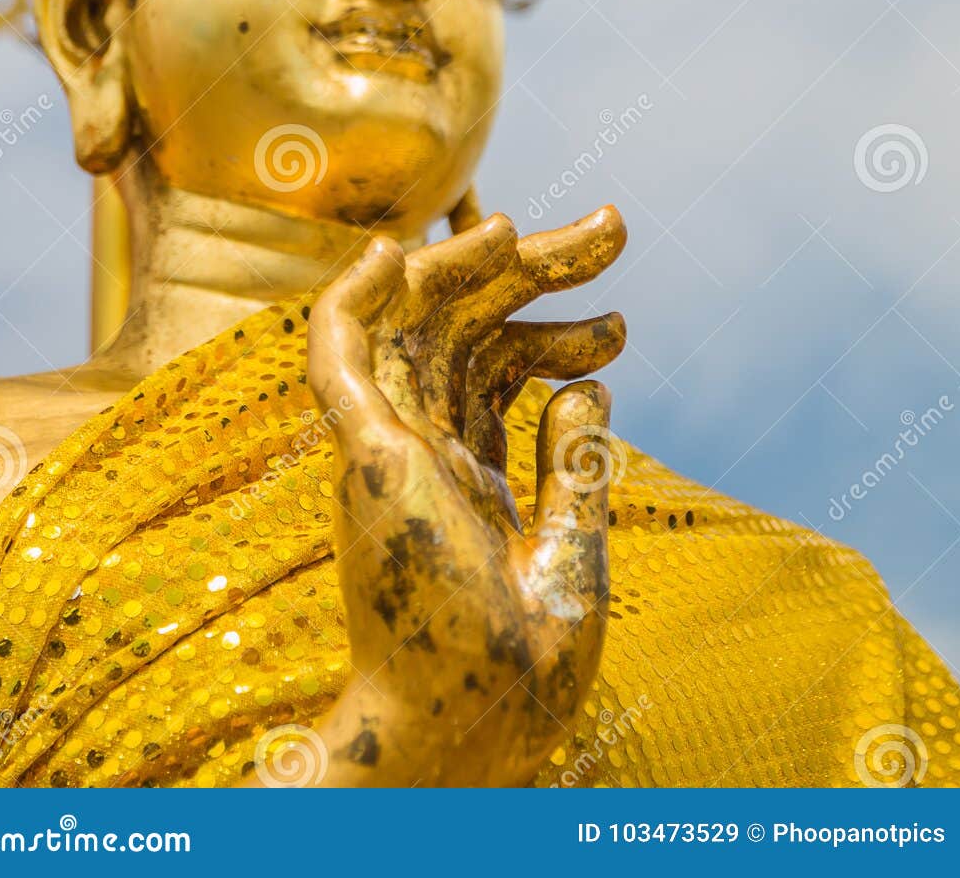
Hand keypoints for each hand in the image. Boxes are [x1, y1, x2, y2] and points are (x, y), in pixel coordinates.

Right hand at [303, 209, 626, 786]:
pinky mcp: (364, 455)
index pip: (500, 365)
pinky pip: (338, 360)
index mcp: (467, 472)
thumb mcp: (571, 549)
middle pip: (466, 325)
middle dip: (534, 267)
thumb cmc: (519, 670)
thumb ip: (575, 469)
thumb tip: (590, 389)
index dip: (555, 324)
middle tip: (615, 227)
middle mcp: (423, 448)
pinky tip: (386, 252)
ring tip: (521, 224)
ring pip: (409, 322)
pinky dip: (350, 301)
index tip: (622, 317)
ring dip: (458, 261)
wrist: (479, 734)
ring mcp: (389, 447)